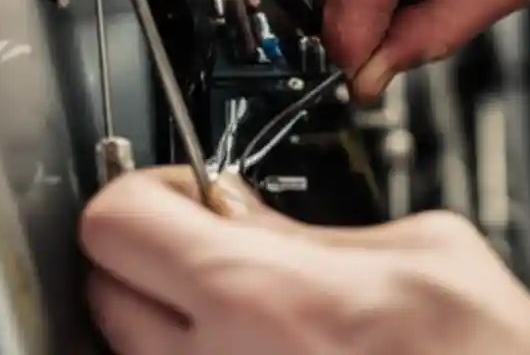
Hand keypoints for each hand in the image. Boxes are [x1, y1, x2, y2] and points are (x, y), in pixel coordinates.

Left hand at [81, 167, 529, 354]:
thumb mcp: (425, 253)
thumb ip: (312, 229)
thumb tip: (242, 214)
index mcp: (264, 300)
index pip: (115, 221)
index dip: (147, 190)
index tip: (187, 190)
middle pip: (104, 288)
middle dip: (149, 253)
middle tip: (210, 243)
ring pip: (133, 350)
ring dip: (169, 316)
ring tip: (247, 306)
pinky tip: (267, 351)